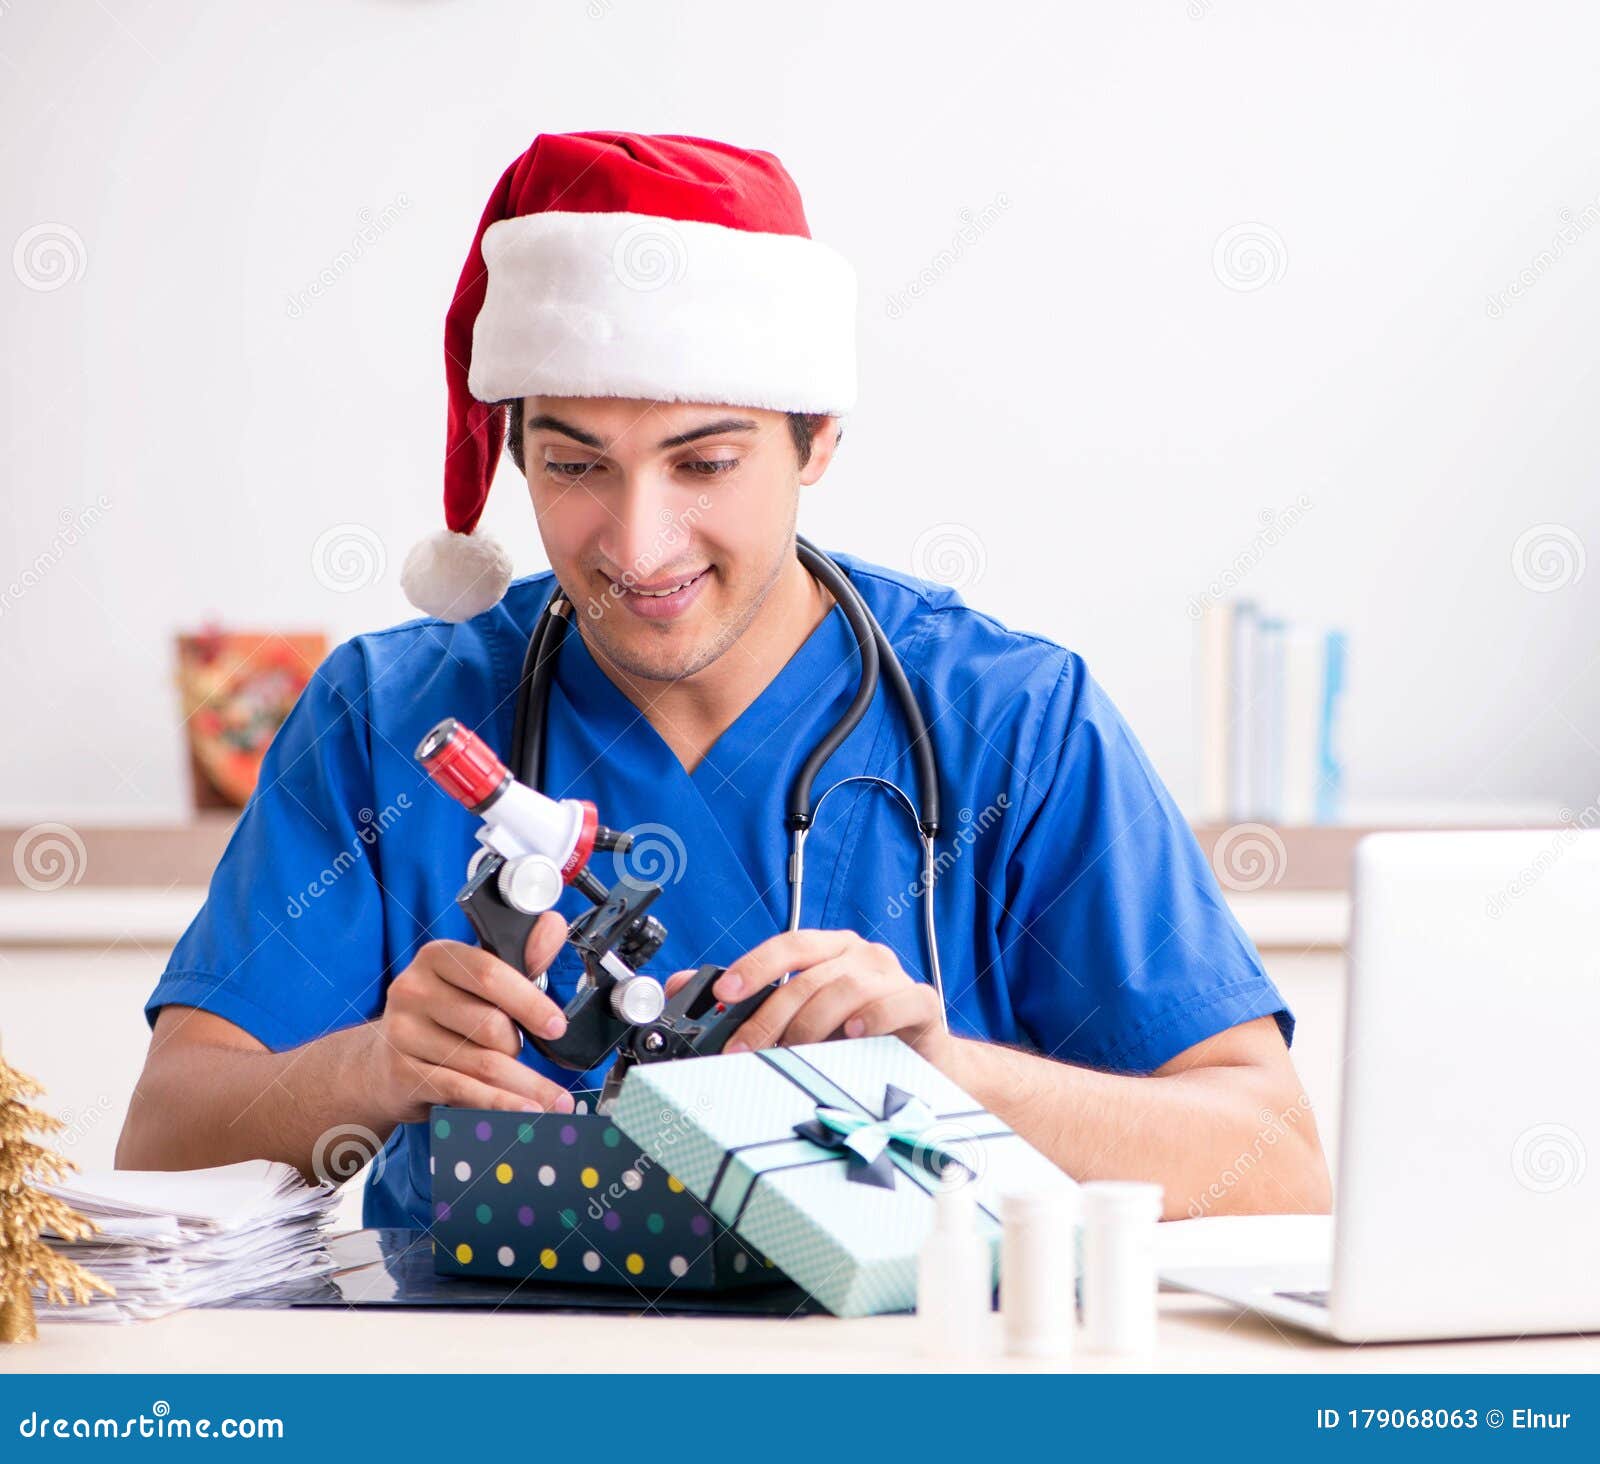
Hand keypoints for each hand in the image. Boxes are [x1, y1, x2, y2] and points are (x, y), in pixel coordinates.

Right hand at [364, 913, 576, 1121]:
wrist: (383, 1061)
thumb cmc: (443, 1014)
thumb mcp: (479, 980)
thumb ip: (521, 955)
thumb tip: (553, 924)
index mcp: (437, 957)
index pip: (490, 973)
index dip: (530, 1002)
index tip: (557, 1026)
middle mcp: (413, 990)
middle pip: (489, 1023)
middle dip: (520, 1046)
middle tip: (530, 1055)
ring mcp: (403, 1033)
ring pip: (481, 1062)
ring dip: (524, 1085)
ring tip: (553, 1101)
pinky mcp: (402, 1073)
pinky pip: (462, 1090)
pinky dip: (498, 1104)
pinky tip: (523, 1112)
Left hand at [667, 929, 949, 1063]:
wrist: (923, 1060)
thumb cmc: (858, 1035)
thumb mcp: (800, 1015)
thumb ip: (747, 1000)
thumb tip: (680, 986)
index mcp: (831, 949)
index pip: (788, 944)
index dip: (753, 966)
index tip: (724, 993)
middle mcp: (861, 956)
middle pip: (809, 975)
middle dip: (769, 1016)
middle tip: (744, 1050)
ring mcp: (893, 976)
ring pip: (846, 987)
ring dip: (812, 1024)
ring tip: (792, 1054)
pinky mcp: (922, 1003)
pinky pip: (897, 1001)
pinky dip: (871, 1017)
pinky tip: (851, 1035)